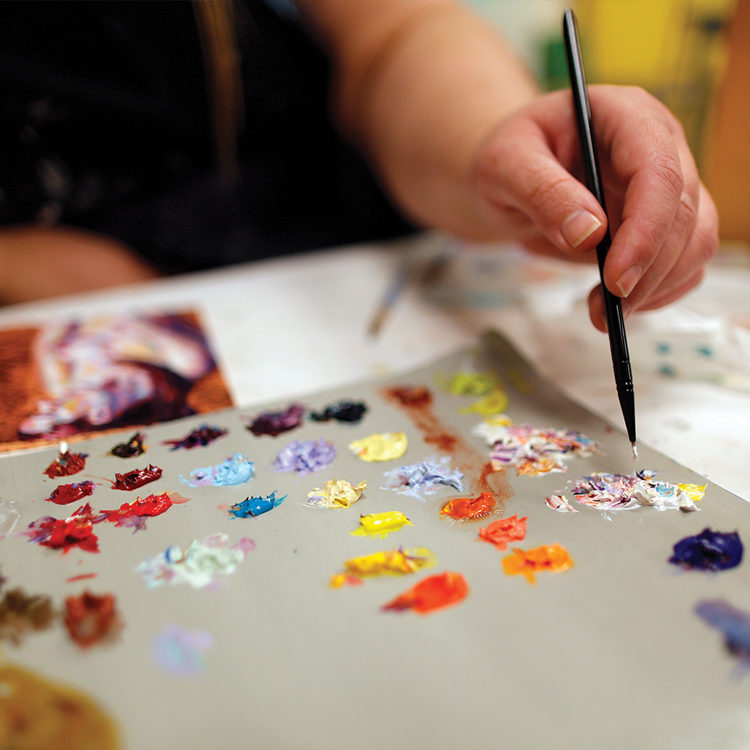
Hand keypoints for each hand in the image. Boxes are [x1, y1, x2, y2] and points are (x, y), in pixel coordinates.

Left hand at [473, 85, 718, 330]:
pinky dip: (658, 292)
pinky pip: (684, 262)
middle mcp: (659, 146)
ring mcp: (667, 185)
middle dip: (649, 271)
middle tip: (605, 311)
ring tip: (604, 312)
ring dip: (656, 287)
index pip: (659, 172)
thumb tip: (588, 233)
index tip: (615, 279)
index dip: (646, 230)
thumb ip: (542, 192)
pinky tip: (617, 304)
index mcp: (626, 116)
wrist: (514, 175)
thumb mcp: (505, 165)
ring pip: (695, 241)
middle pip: (685, 213)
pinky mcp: (664, 222)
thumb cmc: (510, 158)